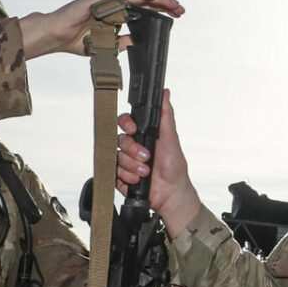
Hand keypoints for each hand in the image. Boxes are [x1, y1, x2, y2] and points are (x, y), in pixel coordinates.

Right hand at [17, 0, 184, 59]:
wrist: (55, 37)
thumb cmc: (76, 40)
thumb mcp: (106, 44)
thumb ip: (122, 41)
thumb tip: (137, 40)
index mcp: (117, 13)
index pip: (144, 9)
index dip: (162, 11)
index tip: (177, 16)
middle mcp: (114, 3)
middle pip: (145, 0)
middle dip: (165, 4)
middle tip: (181, 10)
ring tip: (172, 3)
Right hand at [117, 90, 202, 231]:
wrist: (171, 193)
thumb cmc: (174, 166)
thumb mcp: (171, 138)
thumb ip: (166, 115)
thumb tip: (165, 93)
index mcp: (142, 135)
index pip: (124, 123)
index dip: (125, 124)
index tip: (133, 129)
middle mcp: (132, 147)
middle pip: (119, 140)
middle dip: (132, 149)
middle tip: (146, 156)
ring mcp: (125, 162)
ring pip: (117, 157)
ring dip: (132, 165)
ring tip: (146, 171)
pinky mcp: (119, 176)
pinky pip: (114, 172)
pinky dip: (127, 177)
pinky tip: (138, 179)